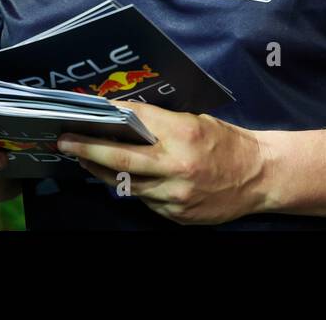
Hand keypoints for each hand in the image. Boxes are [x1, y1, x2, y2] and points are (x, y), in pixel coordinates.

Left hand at [56, 102, 270, 225]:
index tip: (86, 111)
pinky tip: (119, 177)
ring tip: (83, 158)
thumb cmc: (228, 144)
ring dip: (100, 170)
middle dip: (87, 148)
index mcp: (184, 134)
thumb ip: (163, 124)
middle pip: (119, 158)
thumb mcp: (198, 122)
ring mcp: (175, 194)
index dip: (109, 115)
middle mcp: (176, 165)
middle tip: (64, 141)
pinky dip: (131, 187)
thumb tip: (126, 119)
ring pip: (126, 183)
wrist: (260, 177)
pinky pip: (144, 200)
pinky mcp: (177, 214)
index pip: (136, 121)